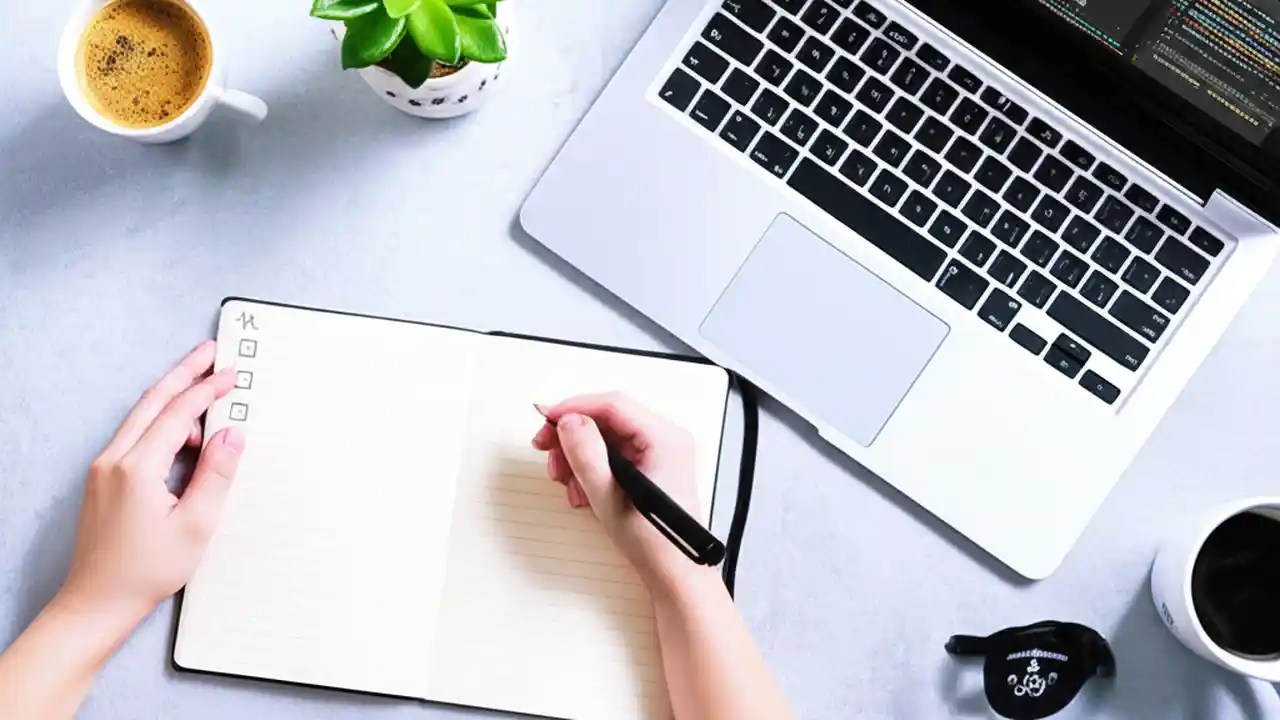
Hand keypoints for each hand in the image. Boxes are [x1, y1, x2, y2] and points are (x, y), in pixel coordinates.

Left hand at [56, 342, 244, 624]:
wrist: (96, 602)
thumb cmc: (146, 570)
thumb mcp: (196, 525)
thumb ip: (216, 474)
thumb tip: (233, 434)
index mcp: (136, 468)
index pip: (178, 414)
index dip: (207, 390)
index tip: (231, 374)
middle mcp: (114, 460)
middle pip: (152, 401)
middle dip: (183, 373)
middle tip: (209, 351)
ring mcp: (103, 468)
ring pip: (141, 417)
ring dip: (172, 397)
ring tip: (204, 390)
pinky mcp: (103, 480)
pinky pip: (134, 437)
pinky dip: (160, 423)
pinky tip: (184, 435)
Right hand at [531, 393, 714, 591]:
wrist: (673, 574)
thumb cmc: (653, 541)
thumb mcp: (609, 496)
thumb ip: (586, 455)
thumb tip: (569, 422)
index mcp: (665, 439)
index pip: (613, 405)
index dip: (575, 407)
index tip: (546, 419)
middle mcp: (664, 439)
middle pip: (606, 419)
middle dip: (572, 436)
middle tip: (546, 450)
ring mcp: (657, 453)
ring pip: (604, 438)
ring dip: (577, 456)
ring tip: (567, 484)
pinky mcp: (648, 467)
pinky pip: (610, 455)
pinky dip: (589, 469)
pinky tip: (582, 492)